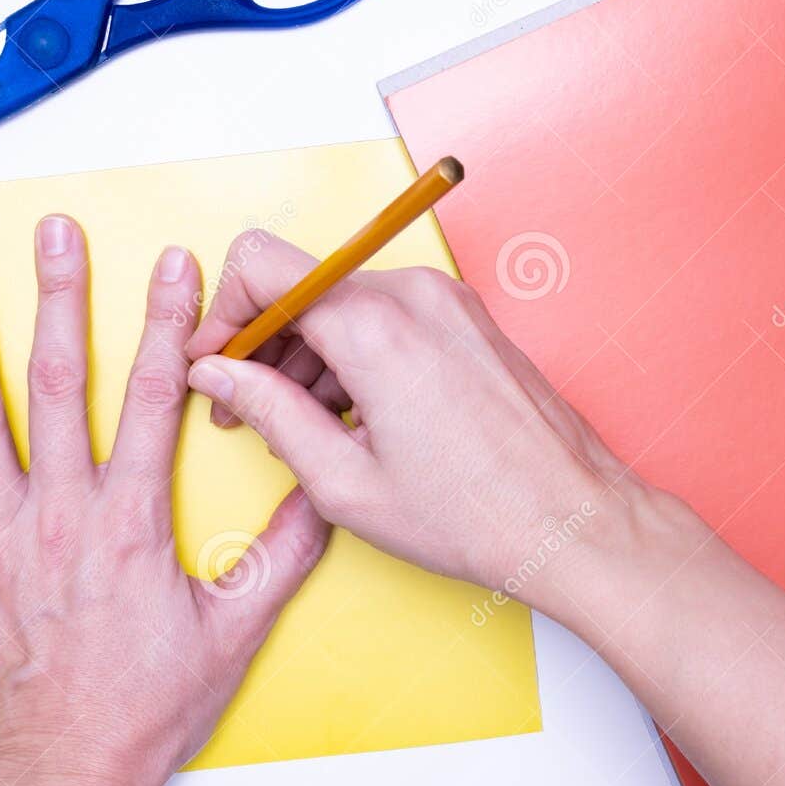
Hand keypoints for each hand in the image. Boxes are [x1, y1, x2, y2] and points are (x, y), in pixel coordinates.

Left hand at [0, 216, 328, 785]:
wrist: (66, 774)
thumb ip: (281, 555)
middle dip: (60, 300)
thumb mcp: (235, 631)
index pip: (156, 400)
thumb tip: (322, 497)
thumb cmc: (147, 707)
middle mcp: (60, 513)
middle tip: (53, 232)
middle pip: (60, 385)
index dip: (168, 325)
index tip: (173, 264)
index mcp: (130, 521)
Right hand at [182, 234, 701, 614]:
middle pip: (302, 286)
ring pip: (343, 303)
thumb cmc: (473, 515)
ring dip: (307, 355)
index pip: (263, 264)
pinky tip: (350, 417)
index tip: (214, 360)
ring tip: (301, 429)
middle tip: (244, 409)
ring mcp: (447, 301)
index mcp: (375, 327)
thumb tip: (218, 375)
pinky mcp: (466, 317)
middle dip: (263, 343)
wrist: (570, 521)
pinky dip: (352, 355)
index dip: (223, 313)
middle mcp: (414, 294)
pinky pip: (385, 316)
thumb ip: (269, 413)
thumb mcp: (344, 482)